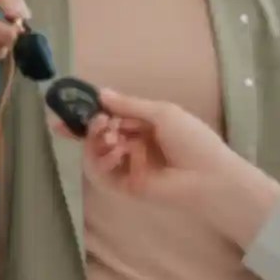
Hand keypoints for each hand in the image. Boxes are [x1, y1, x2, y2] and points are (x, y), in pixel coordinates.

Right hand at [58, 88, 279, 246]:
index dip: (91, 112)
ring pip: (98, 153)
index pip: (112, 115)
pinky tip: (115, 154)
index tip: (69, 108)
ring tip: (112, 139)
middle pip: (100, 134)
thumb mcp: (162, 113)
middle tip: (96, 124)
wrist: (209, 177)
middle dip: (93, 127)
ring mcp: (129, 166)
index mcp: (146, 124)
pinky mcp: (127, 187)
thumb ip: (129, 105)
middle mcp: (134, 144)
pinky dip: (102, 162)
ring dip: (98, 143)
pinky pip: (104, 174)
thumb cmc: (192, 140)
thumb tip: (100, 93)